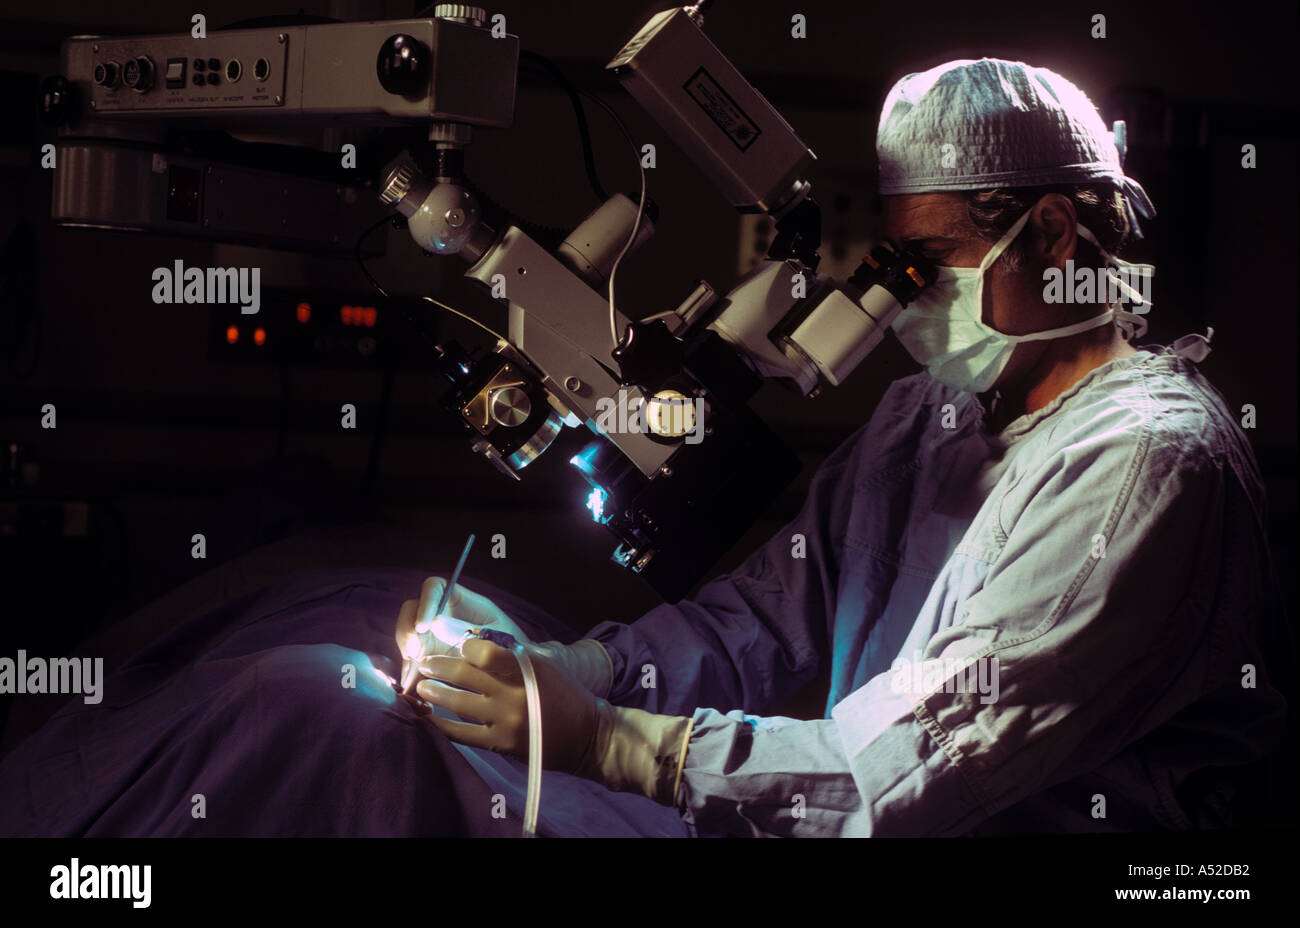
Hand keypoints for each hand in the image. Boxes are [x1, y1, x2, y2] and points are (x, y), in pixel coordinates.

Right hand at [394, 577, 533, 664]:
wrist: (516, 670)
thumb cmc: (512, 648)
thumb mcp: (501, 638)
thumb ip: (481, 638)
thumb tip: (455, 643)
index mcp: (460, 601)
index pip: (434, 588)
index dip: (426, 603)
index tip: (424, 626)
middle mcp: (441, 615)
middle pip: (411, 610)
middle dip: (406, 630)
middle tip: (414, 652)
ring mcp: (431, 635)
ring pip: (407, 636)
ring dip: (406, 653)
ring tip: (413, 673)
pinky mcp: (427, 657)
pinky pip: (410, 663)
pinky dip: (410, 676)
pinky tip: (413, 689)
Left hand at [415, 637, 600, 772]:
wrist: (587, 735)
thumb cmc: (564, 694)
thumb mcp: (545, 665)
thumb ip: (513, 656)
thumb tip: (475, 645)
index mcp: (528, 669)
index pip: (484, 652)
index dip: (466, 647)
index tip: (459, 647)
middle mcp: (515, 695)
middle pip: (465, 676)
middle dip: (438, 667)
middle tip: (424, 663)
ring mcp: (505, 722)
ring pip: (458, 704)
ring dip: (434, 693)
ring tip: (421, 687)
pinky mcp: (500, 745)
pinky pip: (462, 734)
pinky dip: (441, 725)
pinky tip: (429, 717)